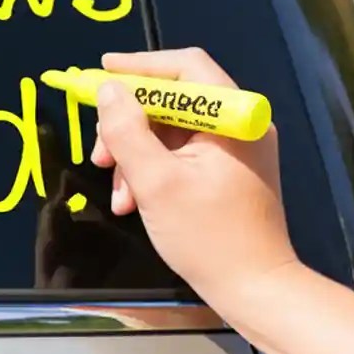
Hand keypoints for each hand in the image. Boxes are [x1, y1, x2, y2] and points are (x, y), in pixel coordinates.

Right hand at [89, 48, 298, 293]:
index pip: (185, 67)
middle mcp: (238, 124)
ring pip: (170, 131)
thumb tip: (107, 90)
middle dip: (129, 124)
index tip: (101, 72)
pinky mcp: (227, 171)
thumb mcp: (156, 182)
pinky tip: (133, 201)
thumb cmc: (208, 235)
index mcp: (232, 117)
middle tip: (100, 154)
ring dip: (135, 155)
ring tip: (118, 192)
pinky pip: (181, 154)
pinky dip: (152, 171)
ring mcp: (235, 148)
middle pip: (172, 101)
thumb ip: (127, 131)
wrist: (253, 288)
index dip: (139, 65)